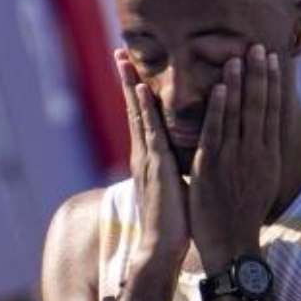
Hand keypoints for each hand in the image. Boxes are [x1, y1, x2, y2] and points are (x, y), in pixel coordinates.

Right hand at [117, 50, 188, 274]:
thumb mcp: (173, 185)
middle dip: (127, 80)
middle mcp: (143, 153)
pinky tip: (142, 89)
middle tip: (120, 52)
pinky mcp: (155, 165)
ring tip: (125, 59)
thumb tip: (180, 158)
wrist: (162, 247)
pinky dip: (145, 109)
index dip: (137, 92)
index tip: (134, 68)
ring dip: (131, 85)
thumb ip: (172, 168)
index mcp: (149, 158)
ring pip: (138, 114)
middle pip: (134, 109)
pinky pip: (150, 130)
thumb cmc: (173, 220)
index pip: (143, 117)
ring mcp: (146, 158)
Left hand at [188, 45, 282, 264]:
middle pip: (260, 106)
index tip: (274, 60)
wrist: (232, 244)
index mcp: (269, 155)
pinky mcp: (212, 166)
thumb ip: (260, 155)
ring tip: (238, 57)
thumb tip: (263, 135)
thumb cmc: (244, 215)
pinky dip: (218, 109)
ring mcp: (234, 158)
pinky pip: (216, 132)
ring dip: (238, 84)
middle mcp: (256, 153)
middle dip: (259, 75)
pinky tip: (218, 88)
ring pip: (238, 114)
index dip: (273, 83)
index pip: (274, 111)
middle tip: (259, 47)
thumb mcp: (262, 180)